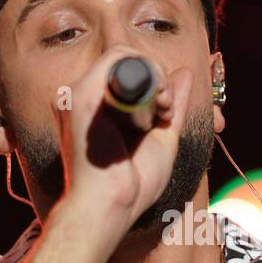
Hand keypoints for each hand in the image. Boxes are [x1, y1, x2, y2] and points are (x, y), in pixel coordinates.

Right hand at [56, 44, 193, 233]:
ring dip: (155, 75)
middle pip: (125, 59)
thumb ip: (173, 104)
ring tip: (163, 109)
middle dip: (158, 76)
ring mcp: (77, 94)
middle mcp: (81, 97)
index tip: (168, 111)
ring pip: (123, 55)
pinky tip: (157, 105)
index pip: (126, 71)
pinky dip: (147, 76)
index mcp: (94, 108)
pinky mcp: (81, 95)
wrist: (110, 207)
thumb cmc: (131, 185)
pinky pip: (117, 60)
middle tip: (168, 109)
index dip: (155, 81)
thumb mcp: (162, 137)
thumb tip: (184, 72)